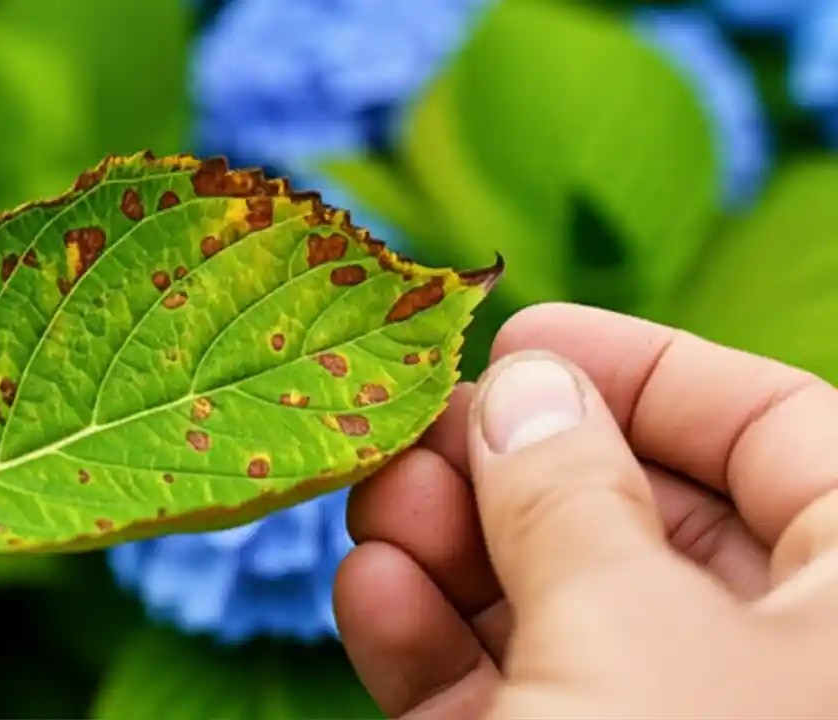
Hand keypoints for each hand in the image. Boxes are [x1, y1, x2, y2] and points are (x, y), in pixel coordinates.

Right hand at [336, 302, 837, 717]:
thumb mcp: (629, 626)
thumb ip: (570, 494)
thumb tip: (524, 391)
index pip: (783, 434)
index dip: (651, 369)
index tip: (524, 336)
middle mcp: (776, 665)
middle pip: (644, 521)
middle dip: (517, 462)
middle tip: (419, 422)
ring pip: (557, 610)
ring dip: (452, 548)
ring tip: (379, 498)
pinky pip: (506, 693)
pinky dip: (433, 643)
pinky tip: (374, 589)